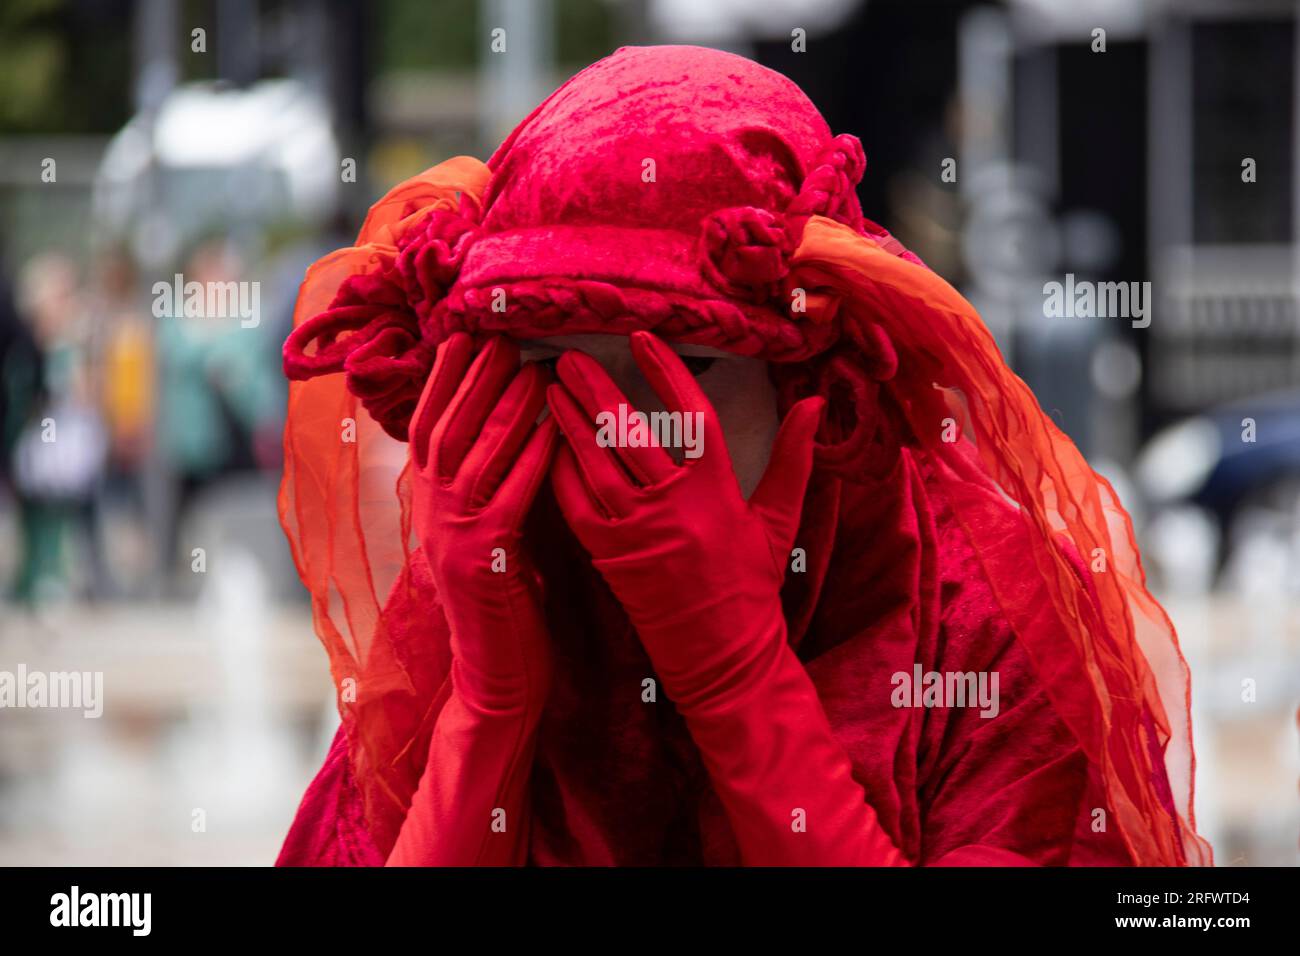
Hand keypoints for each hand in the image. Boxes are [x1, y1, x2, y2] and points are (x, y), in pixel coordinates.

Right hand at [408, 333, 558, 713]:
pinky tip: (555, 428)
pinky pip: (510, 496)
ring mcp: (453, 538)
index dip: (445, 380)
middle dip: (473, 378)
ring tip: (534, 366)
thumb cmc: (502, 599)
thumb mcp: (485, 532)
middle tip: (502, 336)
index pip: (428, 427)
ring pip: (475, 455)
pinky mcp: (485, 563)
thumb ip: (485, 486)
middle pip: (447, 429)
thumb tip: (505, 430)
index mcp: (429, 505)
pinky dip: (531, 457)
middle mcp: (431, 515)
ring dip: (504, 406)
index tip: (466, 336)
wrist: (494, 675)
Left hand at [545, 330, 823, 712]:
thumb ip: (793, 460)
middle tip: (569, 358)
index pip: (691, 414)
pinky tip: (550, 446)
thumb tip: (814, 404)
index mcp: (719, 491)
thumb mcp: (779, 521)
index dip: (666, 372)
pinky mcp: (609, 558)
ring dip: (570, 423)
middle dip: (595, 389)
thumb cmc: (752, 585)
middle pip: (629, 431)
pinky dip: (561, 473)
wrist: (723, 656)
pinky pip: (575, 505)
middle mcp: (675, 506)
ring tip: (552, 390)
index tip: (642, 339)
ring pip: (594, 464)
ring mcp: (637, 533)